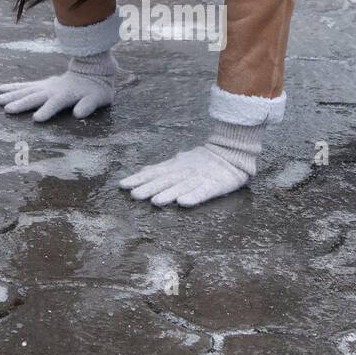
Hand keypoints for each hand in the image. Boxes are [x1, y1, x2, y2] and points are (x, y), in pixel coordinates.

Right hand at [0, 51, 116, 121]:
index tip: (37, 119)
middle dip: (21, 103)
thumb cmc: (97, 89)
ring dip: (12, 95)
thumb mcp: (99, 98)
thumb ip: (89, 105)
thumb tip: (79, 114)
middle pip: (35, 97)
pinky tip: (0, 88)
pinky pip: (25, 85)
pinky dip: (13, 86)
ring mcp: (46, 85)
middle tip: (7, 110)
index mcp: (66, 95)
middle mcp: (53, 89)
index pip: (55, 104)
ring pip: (26, 90)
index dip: (47, 111)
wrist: (93, 70)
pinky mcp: (42, 84)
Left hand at [119, 121, 262, 206]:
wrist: (232, 152)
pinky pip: (204, 192)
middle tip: (134, 195)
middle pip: (166, 181)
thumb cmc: (204, 159)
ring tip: (155, 202)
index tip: (122, 185)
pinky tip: (183, 202)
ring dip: (169, 194)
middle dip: (150, 187)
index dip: (139, 179)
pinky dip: (194, 196)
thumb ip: (163, 168)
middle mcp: (185, 172)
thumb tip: (143, 171)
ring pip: (182, 187)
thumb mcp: (180, 161)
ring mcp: (200, 178)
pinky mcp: (215, 185)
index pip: (155, 173)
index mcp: (176, 166)